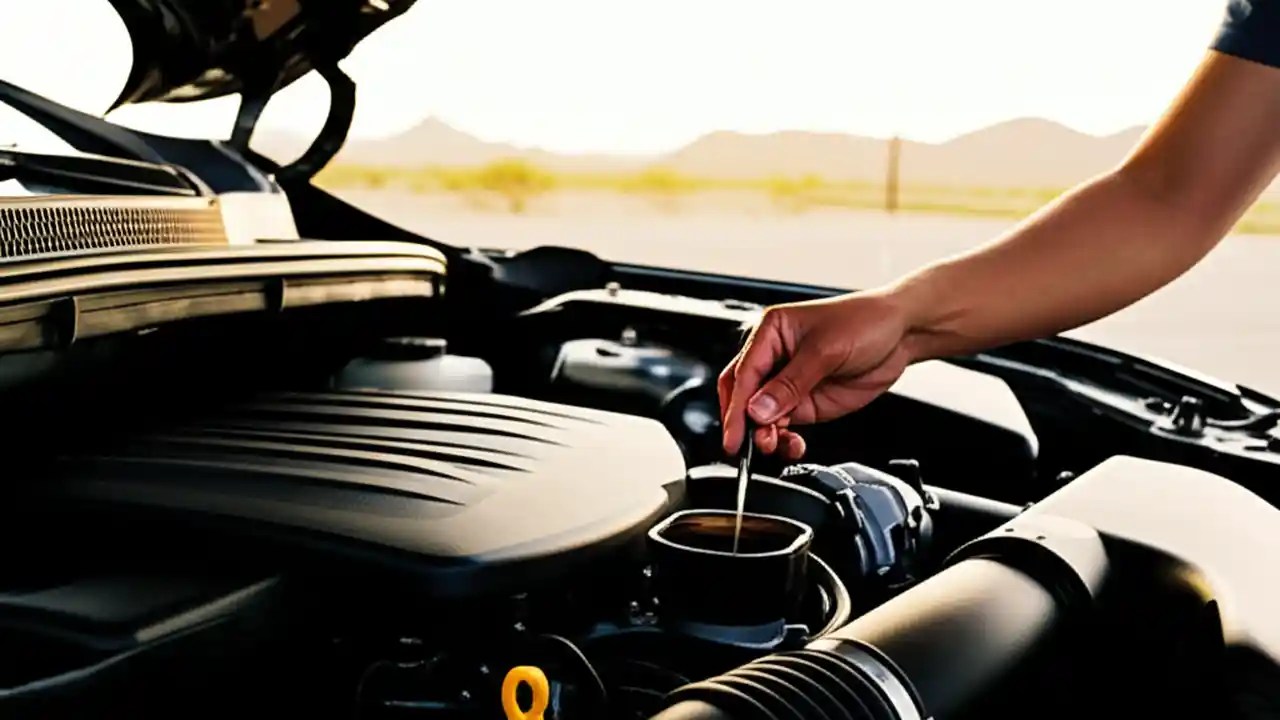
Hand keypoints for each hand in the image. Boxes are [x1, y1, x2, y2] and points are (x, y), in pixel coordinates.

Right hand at [718, 289, 915, 460]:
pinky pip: (784, 425)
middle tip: (750, 446)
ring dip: (765, 435)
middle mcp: (775, 357)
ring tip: (776, 445)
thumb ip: (790, 384)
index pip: (743, 374)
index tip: (735, 435)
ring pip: (762, 416)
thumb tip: (758, 409)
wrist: (901, 333)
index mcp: (771, 333)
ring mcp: (790, 383)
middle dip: (745, 424)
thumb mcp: (825, 350)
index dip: (736, 408)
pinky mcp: (806, 402)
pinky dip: (784, 439)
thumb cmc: (865, 321)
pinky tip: (792, 445)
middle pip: (744, 396)